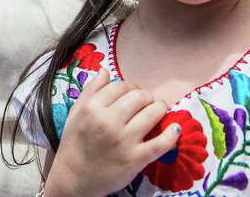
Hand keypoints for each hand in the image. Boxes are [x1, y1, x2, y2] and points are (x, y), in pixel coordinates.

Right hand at [45, 76, 180, 196]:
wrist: (74, 177)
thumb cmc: (74, 143)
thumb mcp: (76, 112)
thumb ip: (91, 90)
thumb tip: (105, 70)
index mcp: (93, 108)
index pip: (121, 85)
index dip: (129, 87)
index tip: (131, 94)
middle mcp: (109, 122)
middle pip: (139, 96)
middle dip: (145, 96)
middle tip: (145, 102)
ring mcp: (124, 141)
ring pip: (152, 113)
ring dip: (160, 108)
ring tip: (159, 110)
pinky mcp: (136, 159)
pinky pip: (161, 143)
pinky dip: (172, 134)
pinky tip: (175, 128)